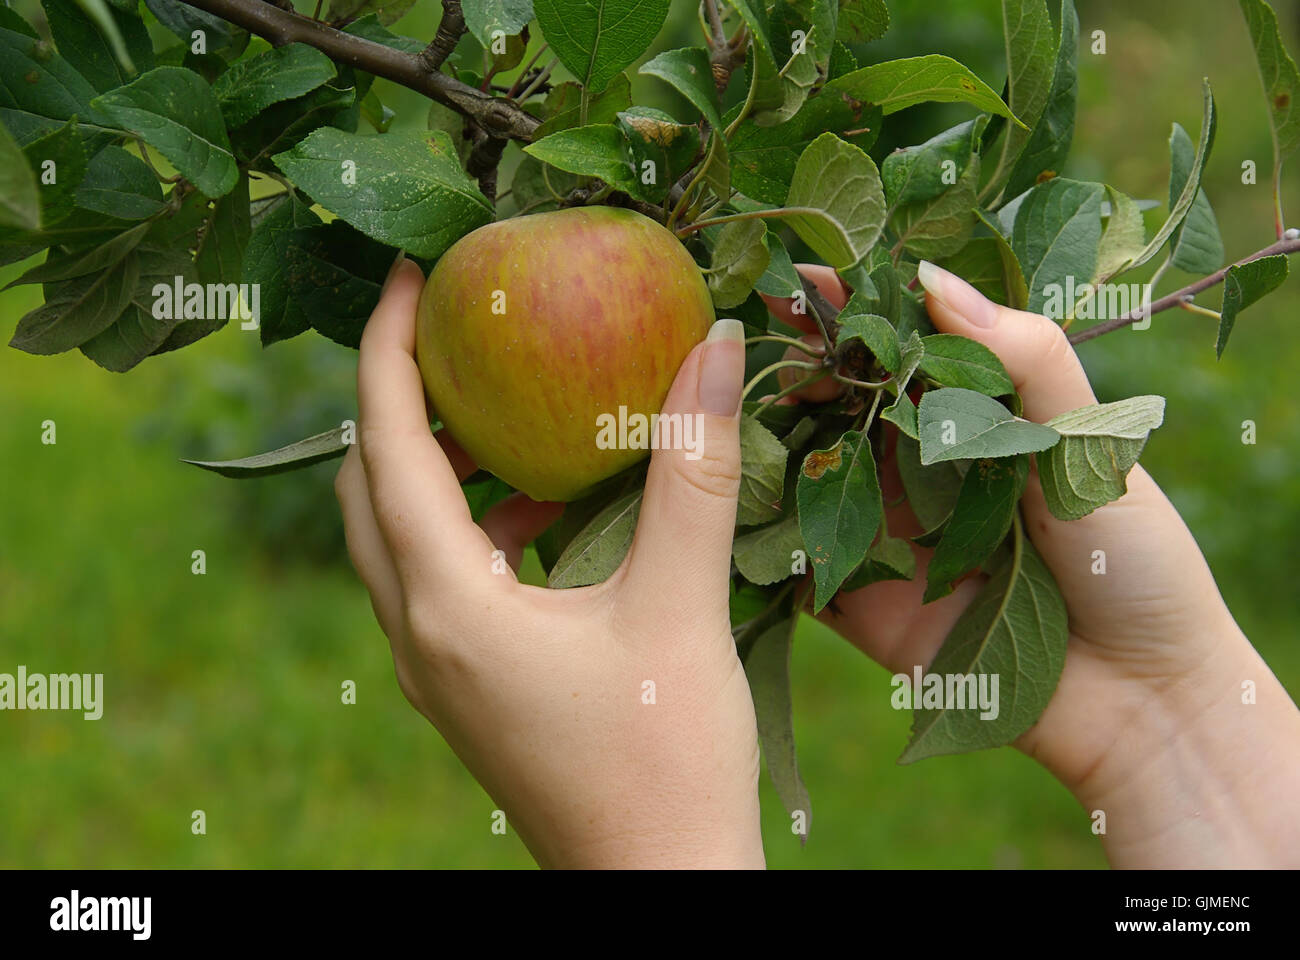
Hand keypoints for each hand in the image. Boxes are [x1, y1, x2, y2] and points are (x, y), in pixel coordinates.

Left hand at [335, 258, 763, 868]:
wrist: (660, 883)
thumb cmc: (666, 759)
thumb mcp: (682, 604)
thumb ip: (693, 471)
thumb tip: (717, 346)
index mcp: (447, 604)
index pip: (385, 443)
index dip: (389, 347)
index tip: (413, 270)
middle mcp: (419, 635)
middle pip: (366, 486)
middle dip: (397, 397)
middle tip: (451, 329)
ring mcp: (436, 668)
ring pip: (396, 536)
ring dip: (430, 462)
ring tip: (497, 403)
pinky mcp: (468, 687)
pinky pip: (437, 577)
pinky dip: (468, 520)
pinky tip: (541, 504)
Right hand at [764, 261, 1299, 866]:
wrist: (1140, 704)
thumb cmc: (1135, 563)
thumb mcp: (1089, 448)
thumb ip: (1023, 361)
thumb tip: (929, 275)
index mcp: (975, 422)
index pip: (898, 349)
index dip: (852, 312)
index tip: (802, 278)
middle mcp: (919, 470)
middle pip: (838, 406)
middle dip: (791, 369)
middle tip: (745, 342)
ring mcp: (883, 536)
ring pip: (804, 479)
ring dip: (761, 445)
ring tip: (716, 412)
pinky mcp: (858, 604)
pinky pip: (795, 565)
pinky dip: (755, 539)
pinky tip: (716, 504)